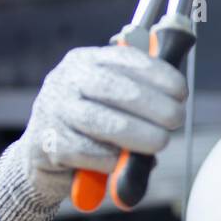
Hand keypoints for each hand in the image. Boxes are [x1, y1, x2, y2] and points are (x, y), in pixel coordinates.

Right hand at [0, 44, 188, 220]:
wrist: (39, 155)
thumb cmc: (86, 125)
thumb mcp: (108, 101)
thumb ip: (137, 96)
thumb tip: (175, 101)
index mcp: (86, 61)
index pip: (126, 58)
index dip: (159, 74)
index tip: (181, 92)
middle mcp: (67, 80)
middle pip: (117, 89)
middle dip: (155, 105)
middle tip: (176, 120)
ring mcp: (53, 110)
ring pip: (102, 121)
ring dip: (139, 134)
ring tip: (160, 142)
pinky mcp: (47, 142)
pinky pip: (87, 152)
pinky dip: (111, 159)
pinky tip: (122, 162)